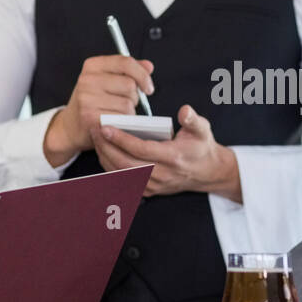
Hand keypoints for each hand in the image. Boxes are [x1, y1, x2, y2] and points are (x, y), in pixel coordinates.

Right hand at [44, 55, 154, 163]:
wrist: (70, 127)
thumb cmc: (93, 102)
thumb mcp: (107, 81)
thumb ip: (129, 72)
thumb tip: (149, 66)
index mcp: (92, 65)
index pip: (125, 62)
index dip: (142, 74)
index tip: (148, 87)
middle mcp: (87, 80)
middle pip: (130, 85)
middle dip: (134, 97)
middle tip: (122, 103)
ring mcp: (87, 98)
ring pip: (128, 104)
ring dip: (129, 113)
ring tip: (115, 114)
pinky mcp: (90, 117)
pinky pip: (121, 119)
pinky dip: (123, 124)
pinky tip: (113, 123)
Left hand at [93, 104, 240, 200]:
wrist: (207, 173)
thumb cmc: (201, 148)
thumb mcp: (203, 130)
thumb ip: (193, 120)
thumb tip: (184, 111)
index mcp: (173, 158)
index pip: (141, 149)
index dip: (121, 139)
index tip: (106, 127)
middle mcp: (162, 174)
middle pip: (126, 163)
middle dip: (107, 147)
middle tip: (94, 129)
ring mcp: (154, 185)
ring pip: (122, 174)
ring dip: (105, 157)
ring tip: (96, 139)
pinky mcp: (148, 191)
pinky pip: (124, 181)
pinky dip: (110, 168)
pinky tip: (103, 153)